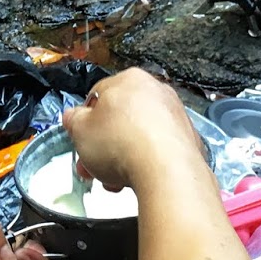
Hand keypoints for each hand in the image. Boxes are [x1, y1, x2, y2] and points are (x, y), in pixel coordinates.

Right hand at [63, 69, 200, 190]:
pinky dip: (147, 163)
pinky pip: (159, 150)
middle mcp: (156, 91)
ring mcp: (175, 116)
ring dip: (123, 157)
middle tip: (92, 165)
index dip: (85, 122)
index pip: (99, 96)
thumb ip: (73, 120)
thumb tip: (72, 117)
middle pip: (120, 119)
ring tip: (114, 180)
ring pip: (140, 136)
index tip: (81, 139)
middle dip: (103, 145)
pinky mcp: (188, 140)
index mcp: (129, 79)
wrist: (166, 171)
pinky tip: (137, 180)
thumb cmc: (122, 143)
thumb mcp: (80, 131)